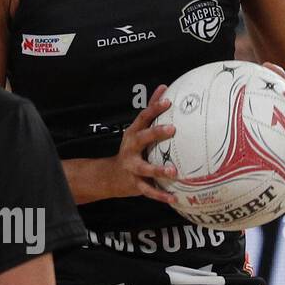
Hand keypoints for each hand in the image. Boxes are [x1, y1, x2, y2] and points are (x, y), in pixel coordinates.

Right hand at [111, 84, 177, 203]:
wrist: (110, 176)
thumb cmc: (131, 150)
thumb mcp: (137, 130)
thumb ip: (151, 111)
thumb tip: (163, 87)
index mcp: (133, 134)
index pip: (142, 117)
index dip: (154, 108)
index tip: (168, 101)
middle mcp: (130, 149)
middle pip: (142, 138)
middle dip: (156, 133)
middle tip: (172, 128)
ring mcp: (132, 167)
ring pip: (144, 168)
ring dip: (158, 170)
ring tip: (173, 171)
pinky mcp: (135, 184)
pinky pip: (148, 190)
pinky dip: (160, 195)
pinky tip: (173, 197)